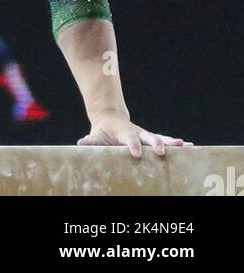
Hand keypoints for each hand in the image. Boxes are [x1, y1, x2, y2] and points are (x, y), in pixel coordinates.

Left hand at [78, 113, 193, 158]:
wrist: (110, 118)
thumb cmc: (102, 131)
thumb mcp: (96, 135)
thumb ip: (91, 140)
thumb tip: (81, 143)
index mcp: (125, 132)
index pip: (130, 138)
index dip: (133, 145)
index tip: (137, 154)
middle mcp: (138, 133)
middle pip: (149, 137)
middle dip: (156, 143)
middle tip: (162, 151)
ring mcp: (147, 135)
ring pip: (161, 138)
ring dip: (172, 142)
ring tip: (185, 145)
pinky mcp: (152, 140)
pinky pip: (166, 142)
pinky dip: (177, 145)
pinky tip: (191, 147)